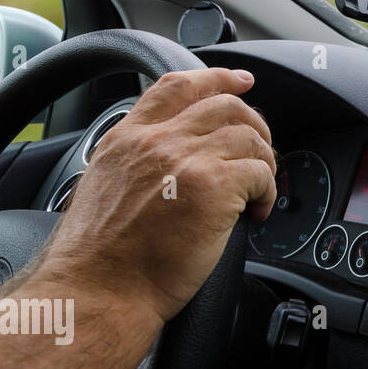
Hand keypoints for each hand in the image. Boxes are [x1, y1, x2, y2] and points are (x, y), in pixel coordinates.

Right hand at [43, 68, 276, 323]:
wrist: (100, 291)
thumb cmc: (101, 258)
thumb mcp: (104, 186)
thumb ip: (136, 160)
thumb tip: (172, 158)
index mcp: (128, 138)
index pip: (178, 85)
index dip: (217, 77)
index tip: (242, 80)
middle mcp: (157, 141)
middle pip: (226, 105)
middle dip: (255, 124)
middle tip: (263, 150)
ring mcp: (187, 159)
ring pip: (250, 136)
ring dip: (264, 162)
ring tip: (257, 190)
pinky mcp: (215, 186)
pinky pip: (262, 172)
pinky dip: (268, 191)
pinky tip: (256, 211)